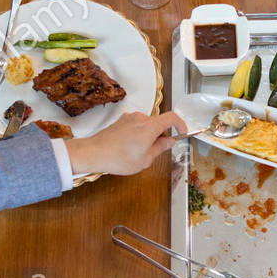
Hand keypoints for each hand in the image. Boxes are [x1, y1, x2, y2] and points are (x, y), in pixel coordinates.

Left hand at [65, 111, 186, 175]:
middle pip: (159, 123)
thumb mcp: (145, 159)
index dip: (180, 124)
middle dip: (161, 136)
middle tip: (157, 151)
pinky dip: (138, 134)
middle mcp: (140, 118)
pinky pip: (136, 125)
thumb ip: (160, 148)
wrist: (94, 153)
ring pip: (147, 125)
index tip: (182, 132)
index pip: (172, 118)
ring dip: (148, 136)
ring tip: (140, 153)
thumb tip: (169, 141)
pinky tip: (130, 148)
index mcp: (150, 126)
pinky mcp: (121, 121)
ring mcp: (129, 118)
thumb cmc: (117, 158)